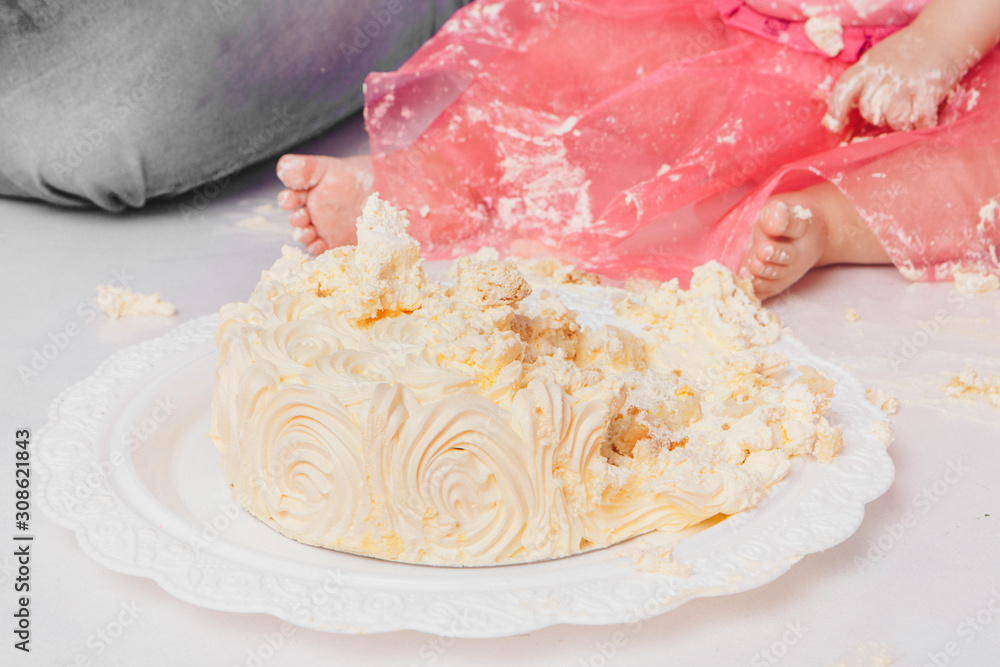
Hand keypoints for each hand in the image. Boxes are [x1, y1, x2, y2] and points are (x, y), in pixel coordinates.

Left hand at [823, 26, 966, 132]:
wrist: (941, 36)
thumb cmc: (902, 56)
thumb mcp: (875, 62)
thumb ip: (857, 87)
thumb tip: (832, 125)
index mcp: (867, 67)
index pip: (844, 89)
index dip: (836, 110)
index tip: (835, 126)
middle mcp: (884, 74)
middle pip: (869, 110)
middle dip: (876, 117)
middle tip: (889, 108)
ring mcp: (907, 81)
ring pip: (894, 118)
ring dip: (899, 122)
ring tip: (906, 112)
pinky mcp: (930, 88)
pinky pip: (920, 118)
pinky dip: (922, 124)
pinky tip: (923, 119)